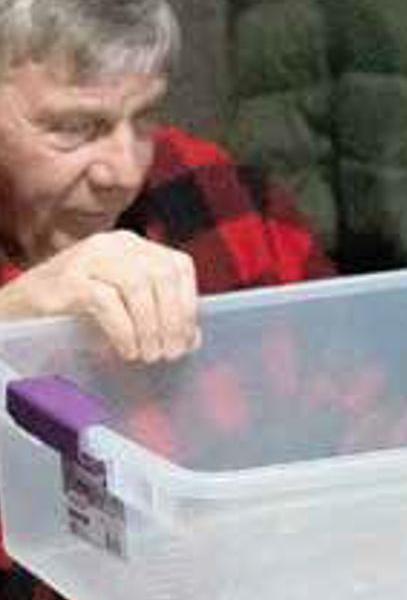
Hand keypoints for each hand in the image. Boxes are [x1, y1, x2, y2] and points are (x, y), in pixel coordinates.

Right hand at [0, 231, 200, 361]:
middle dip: (172, 319)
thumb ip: (159, 315)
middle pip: (162, 275)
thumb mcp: (124, 306)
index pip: (178, 266)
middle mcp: (114, 244)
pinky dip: (124, 330)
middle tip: (169, 353)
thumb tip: (193, 339)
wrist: (20, 310)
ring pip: (137, 286)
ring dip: (150, 327)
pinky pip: (107, 301)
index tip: (187, 339)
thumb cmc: (78, 310)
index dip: (188, 304)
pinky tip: (127, 350)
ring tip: (148, 355)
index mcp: (135, 246)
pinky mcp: (68, 278)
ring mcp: (89, 257)